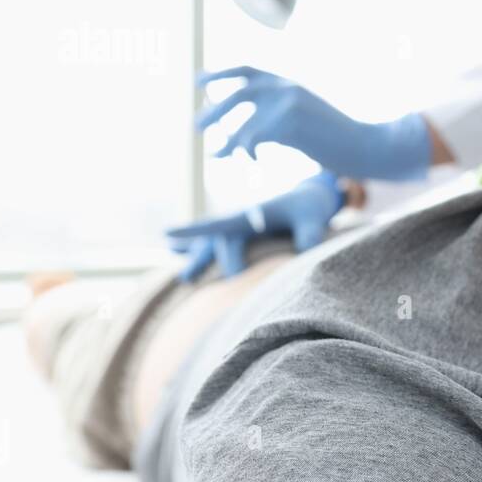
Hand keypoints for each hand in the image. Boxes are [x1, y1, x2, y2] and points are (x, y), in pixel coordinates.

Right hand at [165, 171, 345, 281]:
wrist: (312, 197)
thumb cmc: (310, 206)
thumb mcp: (314, 216)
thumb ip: (309, 233)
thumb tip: (306, 251)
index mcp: (252, 214)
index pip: (220, 224)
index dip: (194, 230)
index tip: (167, 233)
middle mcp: (239, 222)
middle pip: (220, 243)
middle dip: (224, 262)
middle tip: (236, 283)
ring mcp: (239, 230)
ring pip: (211, 246)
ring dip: (196, 260)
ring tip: (185, 279)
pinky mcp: (244, 238)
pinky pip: (216, 246)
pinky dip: (197, 251)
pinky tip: (180, 259)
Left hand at [196, 66, 430, 180]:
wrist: (368, 145)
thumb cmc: (341, 139)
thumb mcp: (309, 116)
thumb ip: (282, 115)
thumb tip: (251, 132)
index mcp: (290, 83)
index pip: (247, 70)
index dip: (220, 74)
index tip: (199, 82)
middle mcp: (286, 88)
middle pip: (238, 95)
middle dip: (214, 111)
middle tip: (196, 127)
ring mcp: (288, 104)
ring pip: (243, 123)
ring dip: (226, 141)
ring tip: (216, 156)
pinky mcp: (289, 124)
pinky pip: (254, 140)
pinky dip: (247, 154)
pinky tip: (253, 163)